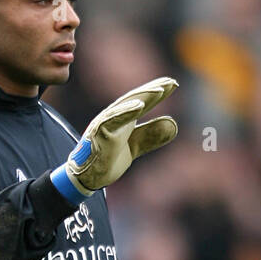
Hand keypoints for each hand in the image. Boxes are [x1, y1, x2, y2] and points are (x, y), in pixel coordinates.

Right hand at [50, 77, 178, 203]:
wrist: (87, 177)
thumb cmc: (106, 159)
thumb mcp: (134, 146)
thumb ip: (151, 135)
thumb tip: (174, 124)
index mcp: (123, 118)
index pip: (142, 101)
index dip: (157, 93)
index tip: (173, 84)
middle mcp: (115, 116)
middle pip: (136, 99)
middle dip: (153, 90)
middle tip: (171, 82)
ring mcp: (106, 122)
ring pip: (126, 105)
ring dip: (142, 97)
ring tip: (160, 90)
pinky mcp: (99, 131)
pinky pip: (113, 118)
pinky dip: (126, 111)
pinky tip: (139, 105)